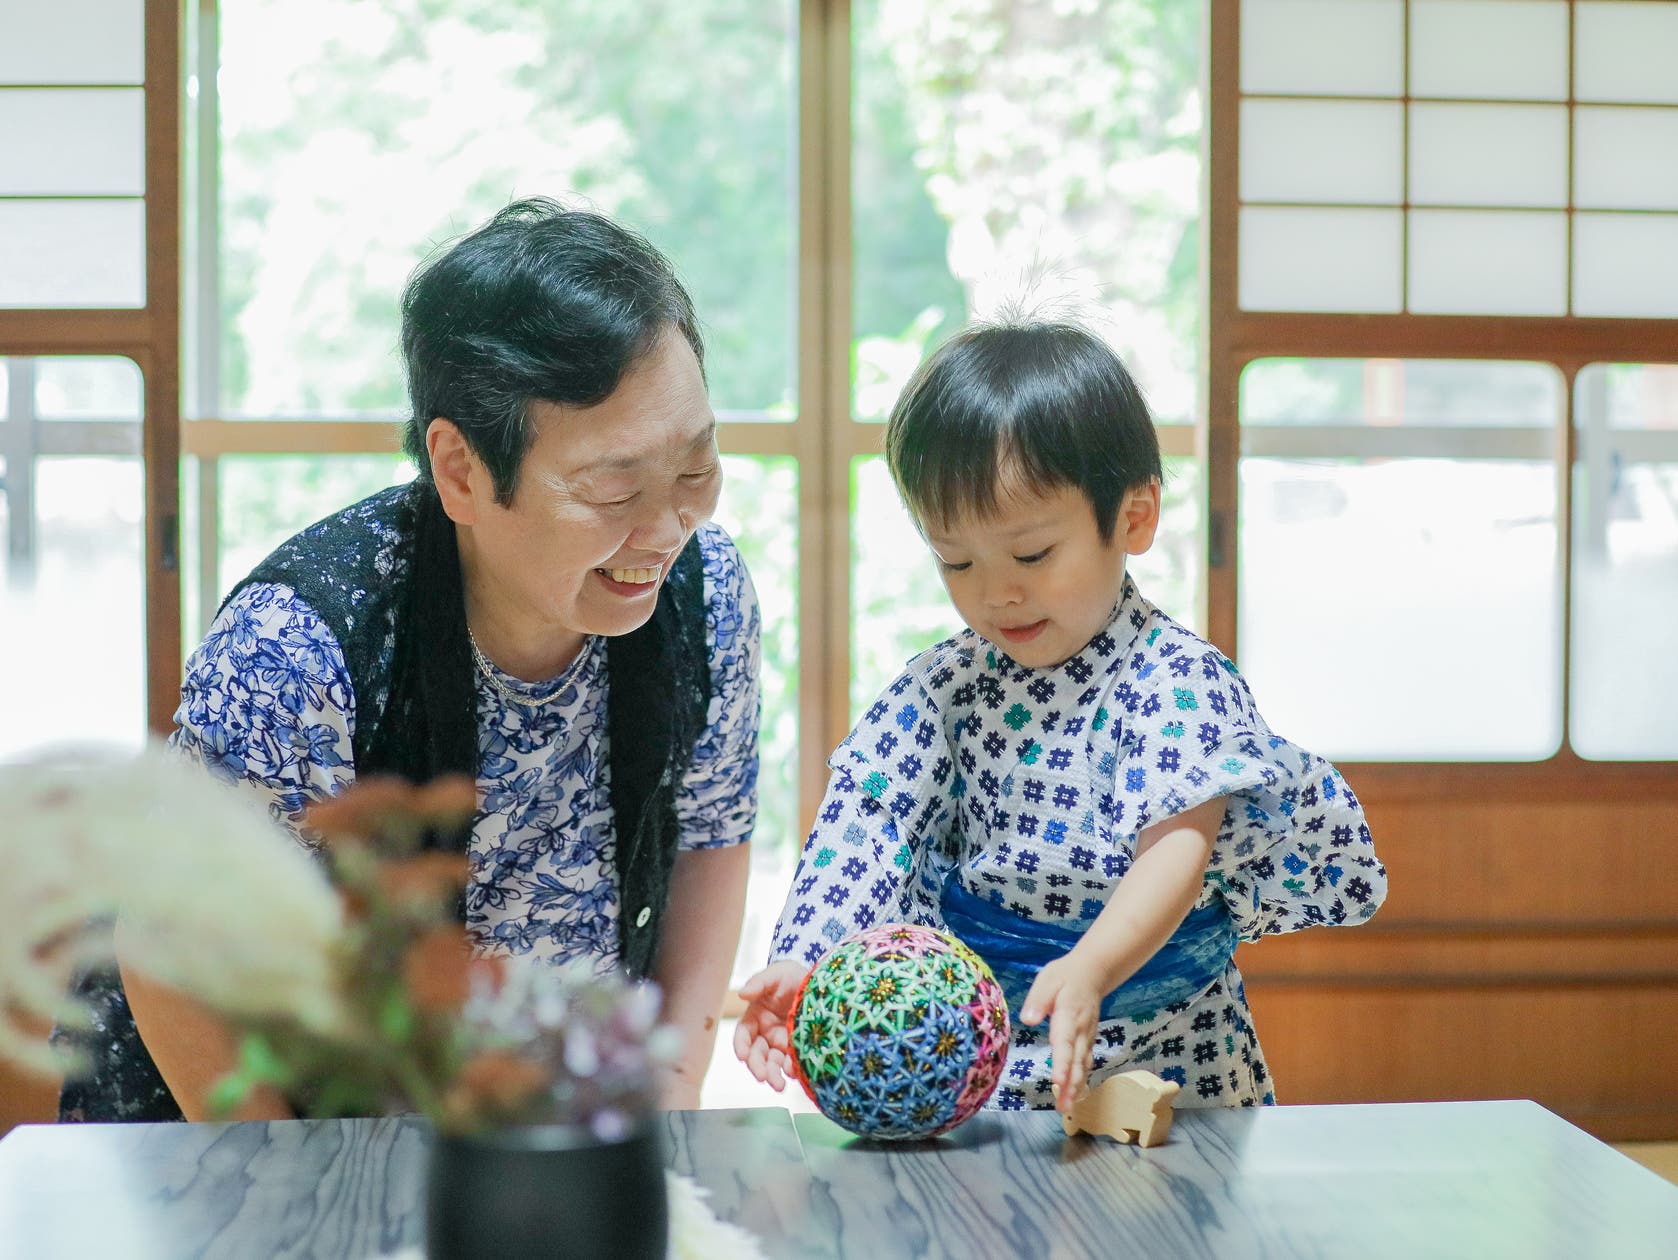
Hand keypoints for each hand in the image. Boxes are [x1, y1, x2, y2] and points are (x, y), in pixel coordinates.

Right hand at [731, 960, 808, 1090]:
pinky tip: (797, 1073)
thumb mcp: (774, 975)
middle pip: (757, 1054)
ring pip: (773, 1063)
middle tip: (764, 1078)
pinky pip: (793, 1061)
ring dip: (774, 1075)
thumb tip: (742, 994)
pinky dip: (793, 1069)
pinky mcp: (797, 1047)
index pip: (743, 1035)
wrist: (815, 979)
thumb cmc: (789, 975)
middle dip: (758, 1067)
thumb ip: (758, 984)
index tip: (743, 1056)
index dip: (741, 1046)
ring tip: (779, 1085)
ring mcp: (781, 1042)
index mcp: (754, 1017)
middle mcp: (765, 1033)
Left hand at [1019, 951, 1105, 1114]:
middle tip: (1062, 1107)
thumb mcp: (1047, 979)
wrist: (1093, 972)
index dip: (1062, 1063)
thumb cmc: (1065, 976)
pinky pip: (1085, 1062)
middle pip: (1076, 1060)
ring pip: (1083, 1065)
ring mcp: (1087, 1036)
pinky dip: (1081, 1080)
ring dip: (1076, 1087)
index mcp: (1068, 1014)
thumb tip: (1028, 1019)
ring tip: (1066, 1107)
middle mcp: (1080, 1030)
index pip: (1064, 1042)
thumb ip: (1038, 999)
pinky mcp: (1088, 1040)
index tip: (1057, 1081)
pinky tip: (1074, 1095)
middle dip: (1070, 1084)